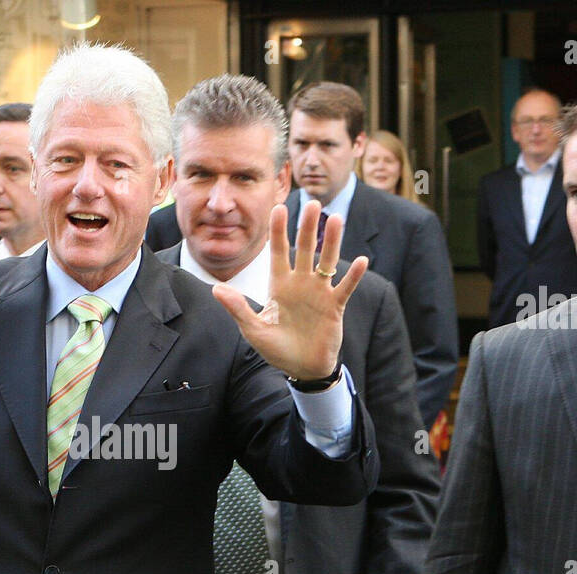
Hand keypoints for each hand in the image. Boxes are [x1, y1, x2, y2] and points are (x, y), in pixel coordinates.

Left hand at [211, 199, 366, 380]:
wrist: (301, 368)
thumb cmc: (276, 349)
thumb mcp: (254, 330)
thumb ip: (238, 308)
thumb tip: (216, 289)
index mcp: (279, 285)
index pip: (278, 252)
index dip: (278, 231)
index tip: (278, 208)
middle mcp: (300, 283)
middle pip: (305, 249)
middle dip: (307, 227)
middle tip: (311, 203)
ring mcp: (319, 293)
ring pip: (327, 261)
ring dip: (332, 242)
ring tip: (336, 219)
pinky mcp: (334, 307)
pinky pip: (345, 288)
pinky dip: (352, 276)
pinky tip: (360, 261)